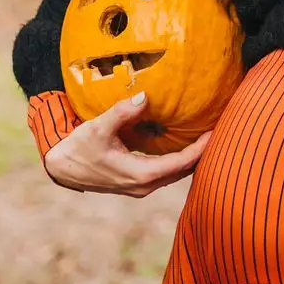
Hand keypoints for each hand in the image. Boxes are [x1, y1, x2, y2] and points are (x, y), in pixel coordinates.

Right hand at [42, 92, 207, 195]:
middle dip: (203, 153)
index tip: (217, 132)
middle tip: (220, 130)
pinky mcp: (137, 183)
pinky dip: (180, 160)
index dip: (201, 149)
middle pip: (184, 171)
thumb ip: (121, 113)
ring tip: (208, 137)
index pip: (181, 163)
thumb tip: (144, 97)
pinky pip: (167, 173)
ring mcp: (141, 187)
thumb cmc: (79, 148)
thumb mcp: (98, 127)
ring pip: (176, 174)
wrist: (62, 168)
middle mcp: (145, 186)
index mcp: (140, 175)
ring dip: (193, 158)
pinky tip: (187, 145)